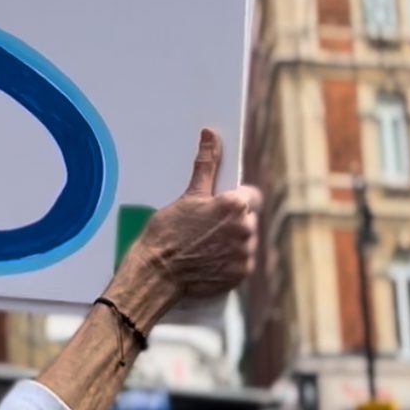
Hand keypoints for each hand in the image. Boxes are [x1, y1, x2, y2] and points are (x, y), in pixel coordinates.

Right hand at [108, 128, 258, 325]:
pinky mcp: (241, 274)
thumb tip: (210, 134)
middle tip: (207, 227)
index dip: (237, 199)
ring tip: (207, 244)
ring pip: (246, 241)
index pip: (252, 196)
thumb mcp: (188, 195)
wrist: (157, 272)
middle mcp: (246, 229)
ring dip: (232, 241)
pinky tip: (210, 260)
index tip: (220, 206)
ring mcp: (245, 254)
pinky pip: (242, 262)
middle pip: (248, 219)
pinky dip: (230, 261)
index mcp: (236, 205)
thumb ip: (206, 163)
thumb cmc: (168, 232)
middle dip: (233, 221)